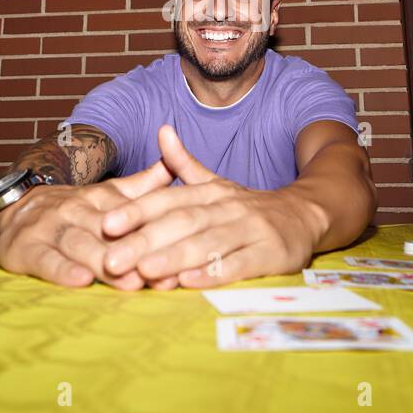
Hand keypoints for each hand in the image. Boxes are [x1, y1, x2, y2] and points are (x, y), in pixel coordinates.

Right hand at [0, 160, 173, 288]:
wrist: (13, 208)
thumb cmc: (72, 210)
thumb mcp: (106, 194)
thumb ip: (141, 185)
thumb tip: (174, 162)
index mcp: (97, 197)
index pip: (129, 214)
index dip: (154, 231)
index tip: (179, 247)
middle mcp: (73, 209)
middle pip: (106, 232)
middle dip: (133, 252)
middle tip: (157, 274)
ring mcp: (48, 228)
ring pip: (78, 245)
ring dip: (103, 263)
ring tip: (128, 281)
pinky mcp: (24, 248)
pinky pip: (46, 260)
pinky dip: (63, 271)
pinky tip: (81, 280)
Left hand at [100, 125, 322, 287]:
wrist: (305, 215)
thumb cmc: (248, 206)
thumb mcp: (216, 182)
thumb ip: (185, 162)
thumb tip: (161, 130)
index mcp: (210, 191)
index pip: (168, 199)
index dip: (136, 210)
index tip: (106, 223)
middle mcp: (228, 207)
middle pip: (182, 223)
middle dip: (145, 241)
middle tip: (112, 259)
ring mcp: (250, 230)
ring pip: (208, 243)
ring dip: (175, 258)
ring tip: (144, 271)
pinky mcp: (270, 255)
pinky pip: (239, 264)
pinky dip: (213, 273)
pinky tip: (189, 282)